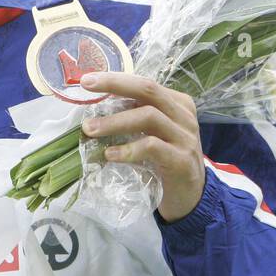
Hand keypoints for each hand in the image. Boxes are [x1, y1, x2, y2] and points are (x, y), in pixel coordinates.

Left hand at [79, 72, 206, 222]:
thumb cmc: (164, 160)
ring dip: (114, 121)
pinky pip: (152, 147)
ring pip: (149, 116)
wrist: (189, 196)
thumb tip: (93, 110)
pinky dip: (128, 149)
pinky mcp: (182, 161)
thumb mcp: (150, 133)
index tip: (87, 79)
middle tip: (86, 86)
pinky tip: (110, 154)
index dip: (116, 79)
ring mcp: (185, 138)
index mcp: (176, 104)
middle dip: (115, 85)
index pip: (145, 83)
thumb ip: (132, 118)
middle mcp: (183, 116)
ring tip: (89, 130)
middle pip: (149, 90)